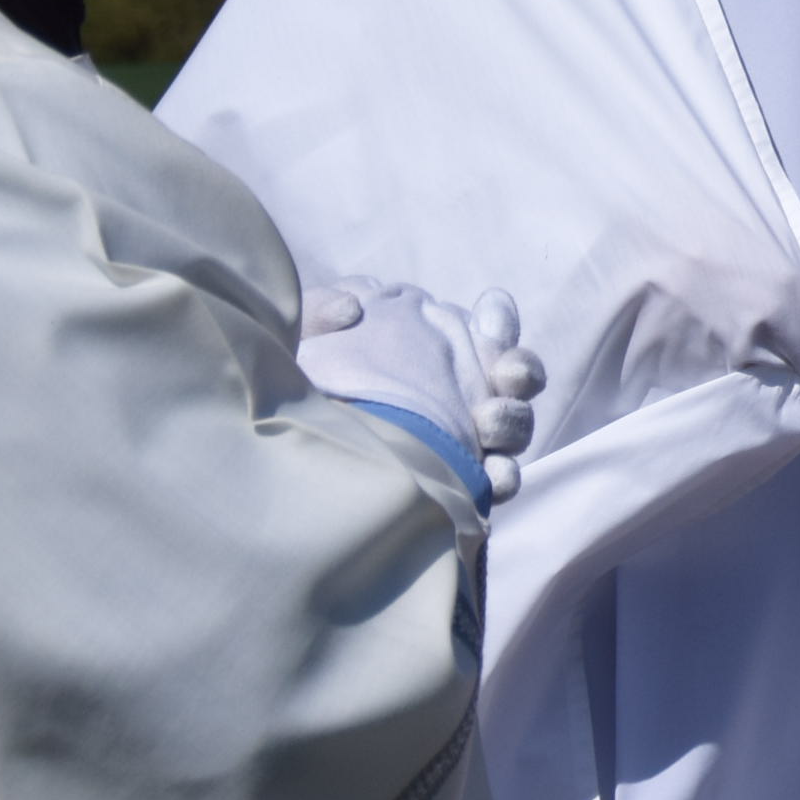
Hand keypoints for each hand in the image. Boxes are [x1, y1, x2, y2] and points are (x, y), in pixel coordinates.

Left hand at [297, 284, 544, 501]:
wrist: (279, 466)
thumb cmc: (295, 388)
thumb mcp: (295, 341)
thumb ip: (315, 315)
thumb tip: (349, 311)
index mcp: (434, 351)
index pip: (487, 332)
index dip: (500, 325)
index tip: (488, 315)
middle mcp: (459, 394)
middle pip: (514, 381)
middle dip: (520, 374)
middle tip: (503, 379)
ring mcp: (462, 443)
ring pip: (513, 431)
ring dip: (513, 425)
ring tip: (487, 426)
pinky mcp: (456, 488)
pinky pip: (493, 485)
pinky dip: (501, 480)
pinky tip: (490, 480)